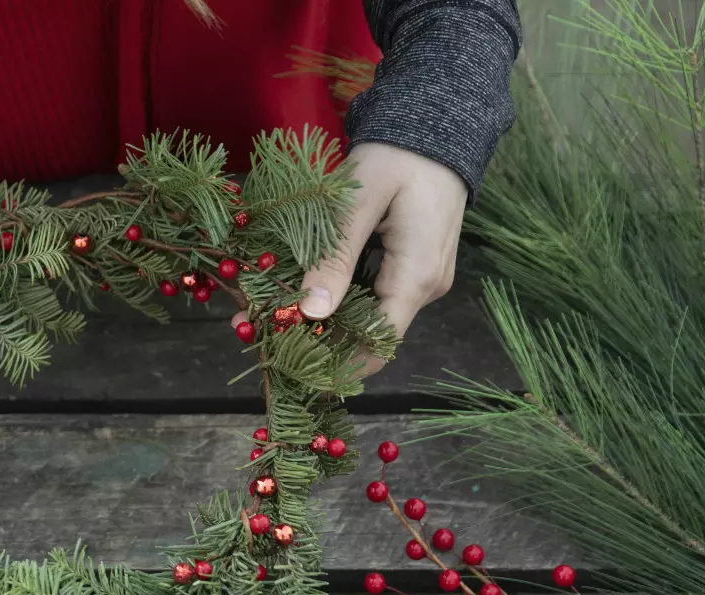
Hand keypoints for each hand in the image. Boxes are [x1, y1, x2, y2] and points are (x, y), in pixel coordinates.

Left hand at [297, 142, 467, 372]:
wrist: (439, 120)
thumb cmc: (398, 154)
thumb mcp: (357, 202)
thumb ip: (334, 257)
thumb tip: (309, 312)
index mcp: (417, 277)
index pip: (377, 345)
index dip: (336, 362)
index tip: (289, 363)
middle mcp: (427, 286)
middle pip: (372, 334)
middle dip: (321, 338)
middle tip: (265, 329)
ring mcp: (425, 277)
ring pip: (373, 316)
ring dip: (329, 318)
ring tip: (278, 311)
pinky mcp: (416, 265)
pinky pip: (378, 294)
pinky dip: (345, 297)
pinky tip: (309, 289)